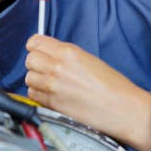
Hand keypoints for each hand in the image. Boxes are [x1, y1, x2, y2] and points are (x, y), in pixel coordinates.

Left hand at [24, 34, 150, 150]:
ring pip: (29, 78)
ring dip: (37, 80)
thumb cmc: (113, 85)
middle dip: (37, 64)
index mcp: (68, 52)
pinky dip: (40, 94)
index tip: (40, 51)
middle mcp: (57, 67)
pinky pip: (33, 94)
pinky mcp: (51, 103)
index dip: (36, 47)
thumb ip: (66, 55)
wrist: (122, 108)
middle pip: (29, 60)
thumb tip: (49, 55)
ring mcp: (52, 86)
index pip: (35, 42)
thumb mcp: (89, 59)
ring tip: (53, 84)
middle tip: (48, 69)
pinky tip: (54, 95)